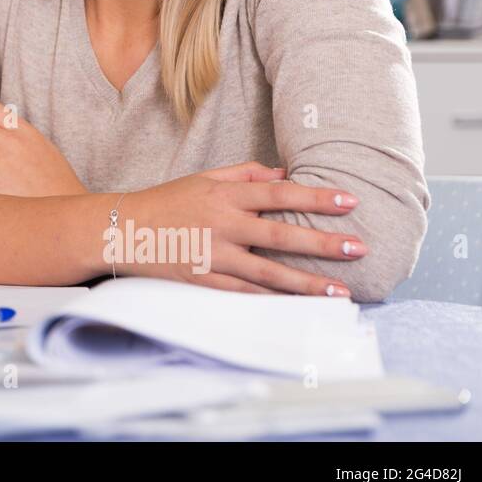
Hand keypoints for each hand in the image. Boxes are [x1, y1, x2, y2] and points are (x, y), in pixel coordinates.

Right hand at [115, 161, 366, 296]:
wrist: (123, 229)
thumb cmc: (166, 201)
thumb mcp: (204, 178)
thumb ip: (245, 175)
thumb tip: (285, 174)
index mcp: (224, 196)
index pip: (278, 194)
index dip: (315, 197)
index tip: (350, 200)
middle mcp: (221, 225)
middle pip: (280, 234)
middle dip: (322, 242)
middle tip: (358, 247)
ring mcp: (213, 255)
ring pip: (268, 272)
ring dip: (307, 282)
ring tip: (340, 291)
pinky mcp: (204, 280)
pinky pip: (245, 294)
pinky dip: (274, 301)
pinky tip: (299, 306)